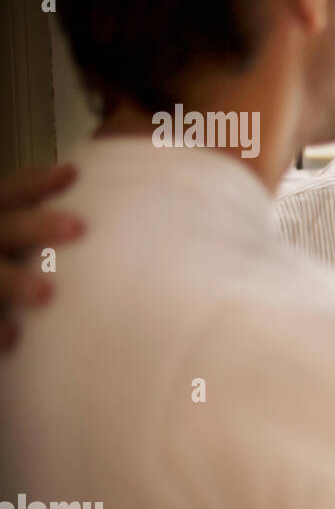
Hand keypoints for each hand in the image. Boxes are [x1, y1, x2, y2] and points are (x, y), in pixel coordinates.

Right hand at [0, 163, 83, 349]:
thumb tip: (145, 214)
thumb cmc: (26, 265)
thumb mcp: (31, 243)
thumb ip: (64, 229)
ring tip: (46, 293)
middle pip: (7, 226)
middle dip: (38, 225)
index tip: (73, 173)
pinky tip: (14, 336)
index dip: (37, 182)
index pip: (13, 193)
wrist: (0, 306)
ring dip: (14, 281)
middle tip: (79, 227)